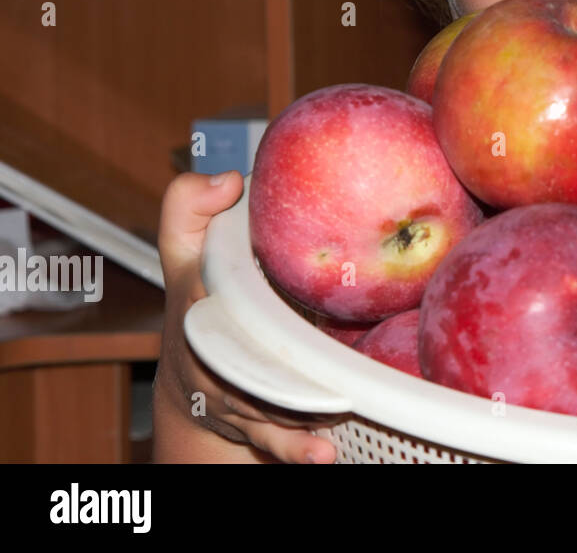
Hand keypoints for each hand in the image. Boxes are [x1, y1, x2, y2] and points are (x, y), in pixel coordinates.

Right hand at [153, 171, 341, 462]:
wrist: (191, 382)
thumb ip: (191, 206)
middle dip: (271, 362)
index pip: (195, 274)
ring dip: (296, 411)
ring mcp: (229, 393)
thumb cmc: (202, 302)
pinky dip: (298, 450)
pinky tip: (325, 456)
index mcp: (195, 297)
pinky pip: (274, 442)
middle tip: (319, 367)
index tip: (229, 254)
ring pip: (263, 403)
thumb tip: (228, 177)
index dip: (207, 264)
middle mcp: (207, 349)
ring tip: (333, 417)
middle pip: (239, 353)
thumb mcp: (186, 252)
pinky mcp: (252, 426)